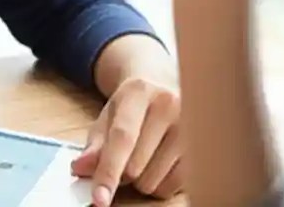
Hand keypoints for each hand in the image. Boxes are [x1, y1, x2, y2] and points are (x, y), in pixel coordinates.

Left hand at [71, 77, 181, 205]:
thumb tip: (81, 168)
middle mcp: (169, 105)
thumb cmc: (132, 107)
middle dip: (121, 174)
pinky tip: (160, 163)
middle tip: (123, 157)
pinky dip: (159, 185)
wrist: (164, 88)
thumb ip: (94, 145)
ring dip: (140, 180)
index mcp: (139, 92)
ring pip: (153, 181)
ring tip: (145, 156)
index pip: (122, 138)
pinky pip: (172, 187)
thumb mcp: (107, 118)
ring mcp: (191, 126)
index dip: (108, 171)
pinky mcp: (203, 147)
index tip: (99, 198)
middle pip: (135, 167)